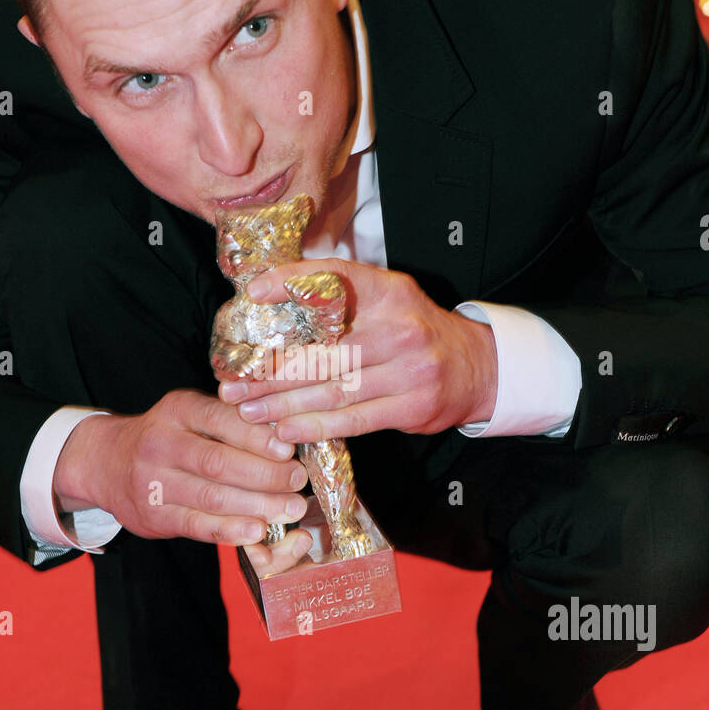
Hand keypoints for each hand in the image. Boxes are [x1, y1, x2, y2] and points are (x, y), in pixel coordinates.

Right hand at [54, 389, 313, 546]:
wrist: (106, 462)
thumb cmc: (170, 436)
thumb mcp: (192, 414)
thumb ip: (231, 421)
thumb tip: (288, 435)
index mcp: (178, 409)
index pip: (220, 419)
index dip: (256, 436)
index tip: (289, 449)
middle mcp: (161, 442)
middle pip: (218, 461)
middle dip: (265, 474)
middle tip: (297, 482)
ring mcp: (152, 481)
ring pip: (210, 495)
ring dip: (256, 505)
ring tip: (290, 509)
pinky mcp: (152, 515)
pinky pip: (196, 524)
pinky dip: (229, 529)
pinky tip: (256, 531)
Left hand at [216, 259, 497, 441]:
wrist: (475, 367)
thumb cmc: (414, 332)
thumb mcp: (387, 301)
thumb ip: (342, 299)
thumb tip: (272, 300)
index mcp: (388, 291)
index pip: (334, 280)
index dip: (292, 284)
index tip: (254, 295)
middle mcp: (398, 327)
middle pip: (321, 350)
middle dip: (270, 370)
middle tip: (233, 381)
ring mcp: (408, 369)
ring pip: (332, 389)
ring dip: (283, 403)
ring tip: (248, 409)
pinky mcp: (412, 406)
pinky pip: (354, 419)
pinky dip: (315, 426)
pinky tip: (285, 429)